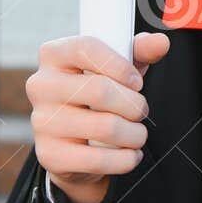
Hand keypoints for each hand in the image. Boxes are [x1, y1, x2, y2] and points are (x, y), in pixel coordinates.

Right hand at [27, 31, 170, 202]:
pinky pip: (99, 160)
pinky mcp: (50, 154)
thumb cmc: (98, 93)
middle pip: (100, 90)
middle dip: (134, 104)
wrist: (75, 141)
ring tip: (137, 133)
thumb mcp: (118, 66)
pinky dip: (126, 159)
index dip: (120, 65)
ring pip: (106, 127)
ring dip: (135, 133)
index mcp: (54, 54)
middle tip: (141, 111)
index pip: (86, 48)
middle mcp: (41, 85)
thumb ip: (140, 50)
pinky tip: (130, 154)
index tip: (136, 82)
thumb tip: (161, 42)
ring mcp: (42, 121)